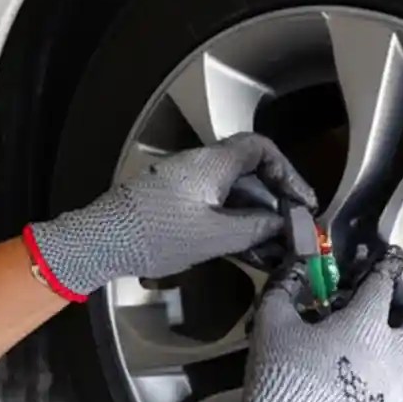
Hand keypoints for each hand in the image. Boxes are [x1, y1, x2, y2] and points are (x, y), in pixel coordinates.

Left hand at [24, 133, 316, 300]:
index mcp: (210, 164)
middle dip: (276, 203)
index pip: (261, 149)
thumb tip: (282, 225)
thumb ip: (254, 228)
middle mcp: (200, 168)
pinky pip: (216, 209)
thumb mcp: (213, 236)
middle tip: (293, 231)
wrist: (100, 243)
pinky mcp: (175, 206)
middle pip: (250, 175)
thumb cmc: (153, 234)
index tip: (302, 200)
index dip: (287, 172)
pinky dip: (235, 226)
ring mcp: (186, 187)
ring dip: (257, 220)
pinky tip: (249, 252)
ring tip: (275, 249)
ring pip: (234, 196)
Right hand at [211, 247, 402, 401]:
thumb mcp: (271, 328)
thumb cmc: (282, 381)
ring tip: (363, 366)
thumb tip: (293, 271)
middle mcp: (394, 358)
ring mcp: (398, 398)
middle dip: (400, 318)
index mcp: (368, 325)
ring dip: (390, 362)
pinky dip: (381, 397)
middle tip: (379, 319)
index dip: (384, 266)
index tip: (389, 259)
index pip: (383, 283)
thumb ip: (284, 291)